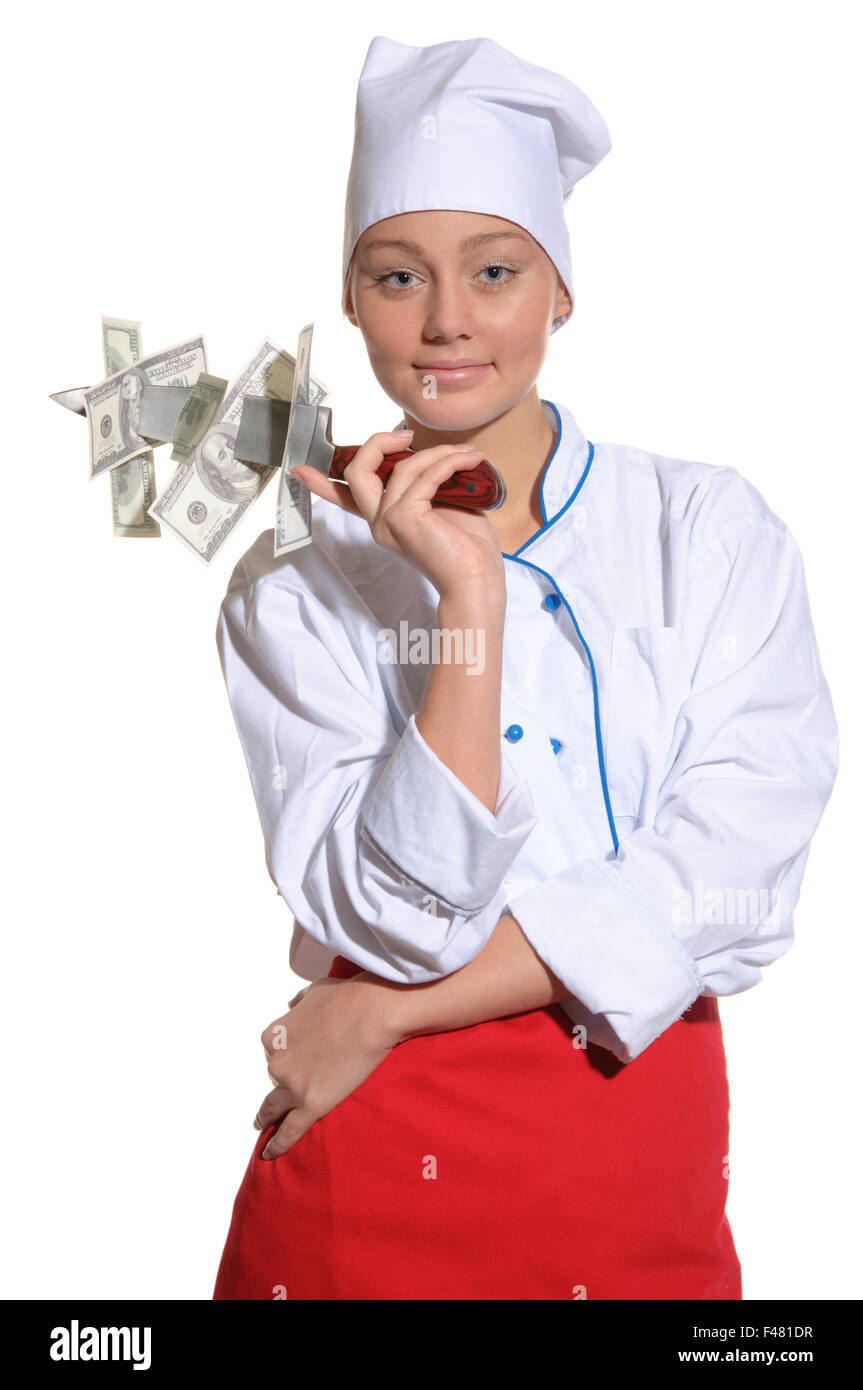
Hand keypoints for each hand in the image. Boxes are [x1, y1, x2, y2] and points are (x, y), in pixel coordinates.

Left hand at [254, 972, 401, 1159]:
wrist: (372, 1011)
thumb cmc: (347, 997)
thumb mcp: (312, 992)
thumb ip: (298, 1004)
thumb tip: (292, 1007)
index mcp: (274, 1035)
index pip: (274, 1051)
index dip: (287, 1055)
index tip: (297, 1059)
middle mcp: (277, 1061)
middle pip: (276, 1077)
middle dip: (284, 1081)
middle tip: (286, 1092)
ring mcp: (293, 1085)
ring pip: (273, 1107)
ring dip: (267, 1117)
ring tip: (264, 1128)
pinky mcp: (312, 1104)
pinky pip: (290, 1130)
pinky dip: (277, 1144)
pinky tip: (269, 1154)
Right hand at [291, 429, 505, 605]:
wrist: (477, 580)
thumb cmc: (466, 548)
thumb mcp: (441, 508)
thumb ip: (425, 485)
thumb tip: (429, 454)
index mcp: (384, 521)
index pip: (344, 500)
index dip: (322, 483)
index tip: (301, 470)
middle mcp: (379, 523)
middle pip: (358, 471)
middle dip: (379, 442)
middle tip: (408, 435)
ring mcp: (388, 521)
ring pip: (402, 467)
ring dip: (438, 453)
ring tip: (467, 454)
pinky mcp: (405, 518)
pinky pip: (425, 476)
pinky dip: (449, 463)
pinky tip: (470, 461)